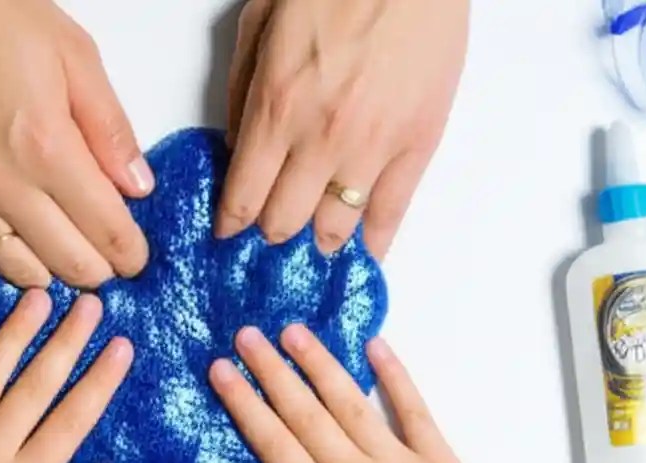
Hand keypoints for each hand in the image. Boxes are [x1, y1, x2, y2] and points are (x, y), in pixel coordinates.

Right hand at [0, 0, 152, 289]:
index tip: (137, 258)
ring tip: (65, 272)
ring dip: (49, 280)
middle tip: (108, 268)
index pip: (106, 229)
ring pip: (15, 269)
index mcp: (48, 148)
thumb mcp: (76, 58)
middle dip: (97, 273)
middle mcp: (1, 182)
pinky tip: (9, 277)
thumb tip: (138, 186)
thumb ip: (110, 129)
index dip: (130, 253)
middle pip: (65, 260)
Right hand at [209, 325, 499, 462]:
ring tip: (294, 331)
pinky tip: (375, 346)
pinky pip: (413, 410)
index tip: (222, 369)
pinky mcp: (439, 459)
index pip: (274, 442)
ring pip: (351, 402)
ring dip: (320, 363)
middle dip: (272, 371)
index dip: (245, 403)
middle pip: (305, 412)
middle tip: (247, 335)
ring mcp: (400, 460)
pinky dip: (394, 376)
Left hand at [217, 0, 470, 256]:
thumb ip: (242, 89)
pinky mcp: (418, 145)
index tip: (227, 234)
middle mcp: (320, 140)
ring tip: (310, 244)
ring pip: (335, 227)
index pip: (243, 196)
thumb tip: (236, 144)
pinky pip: (392, 214)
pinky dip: (374, 244)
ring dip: (317, 242)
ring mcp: (372, 147)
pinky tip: (362, 256)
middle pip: (284, 221)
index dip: (231, 224)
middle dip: (270, 233)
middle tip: (268, 234)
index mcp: (275, 107)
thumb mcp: (260, 23)